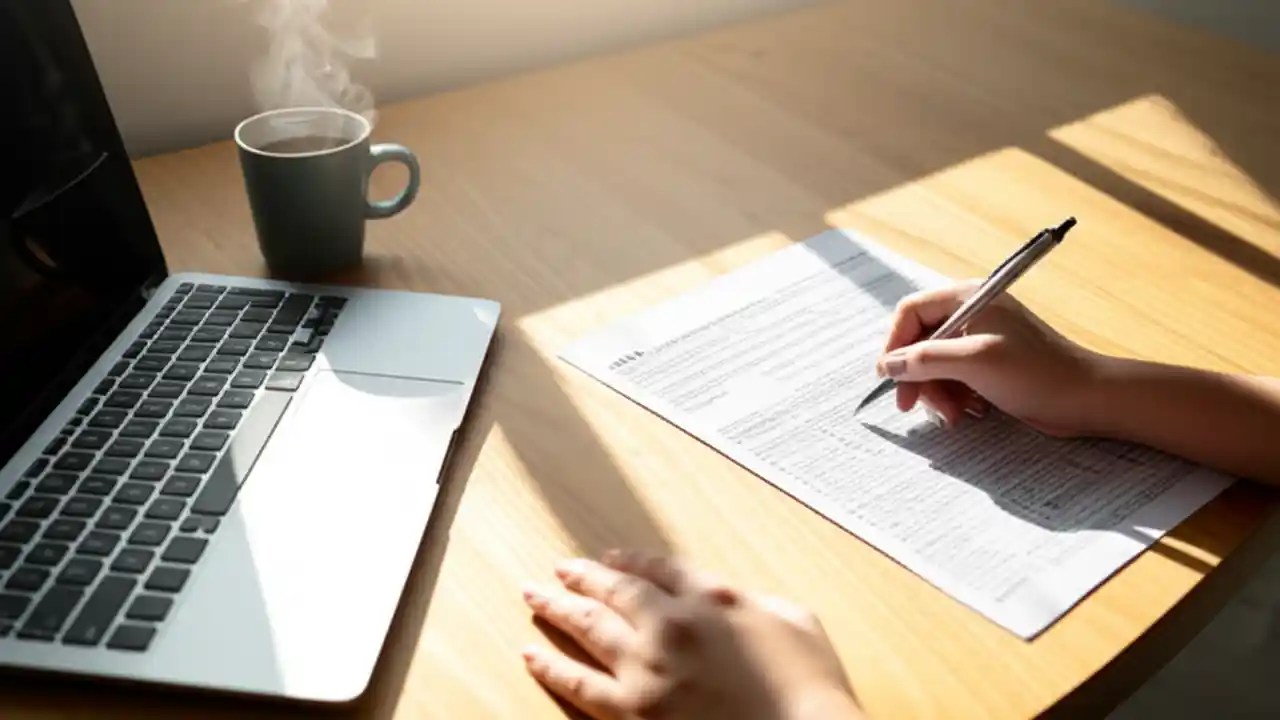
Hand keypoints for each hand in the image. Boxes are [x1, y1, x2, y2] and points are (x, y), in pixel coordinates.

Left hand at [521, 551, 862, 719]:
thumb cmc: (811, 688)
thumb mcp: (794, 621)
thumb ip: (753, 601)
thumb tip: (729, 597)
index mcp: (712, 597)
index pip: (659, 568)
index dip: (631, 560)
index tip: (610, 558)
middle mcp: (672, 625)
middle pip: (614, 590)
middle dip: (582, 576)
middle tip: (559, 570)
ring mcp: (649, 671)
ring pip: (588, 628)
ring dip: (556, 608)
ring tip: (534, 596)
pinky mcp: (635, 714)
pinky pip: (579, 686)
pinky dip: (551, 667)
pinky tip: (533, 654)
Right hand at [877, 280, 1101, 435]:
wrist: (1087, 398)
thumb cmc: (1037, 372)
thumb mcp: (974, 362)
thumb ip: (925, 359)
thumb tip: (888, 365)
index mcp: (968, 298)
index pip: (910, 312)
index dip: (894, 344)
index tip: (888, 377)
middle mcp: (972, 314)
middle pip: (920, 341)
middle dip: (916, 376)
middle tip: (913, 406)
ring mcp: (981, 339)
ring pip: (935, 364)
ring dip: (936, 392)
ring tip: (952, 415)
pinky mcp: (990, 364)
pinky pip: (954, 378)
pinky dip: (954, 397)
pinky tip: (967, 413)